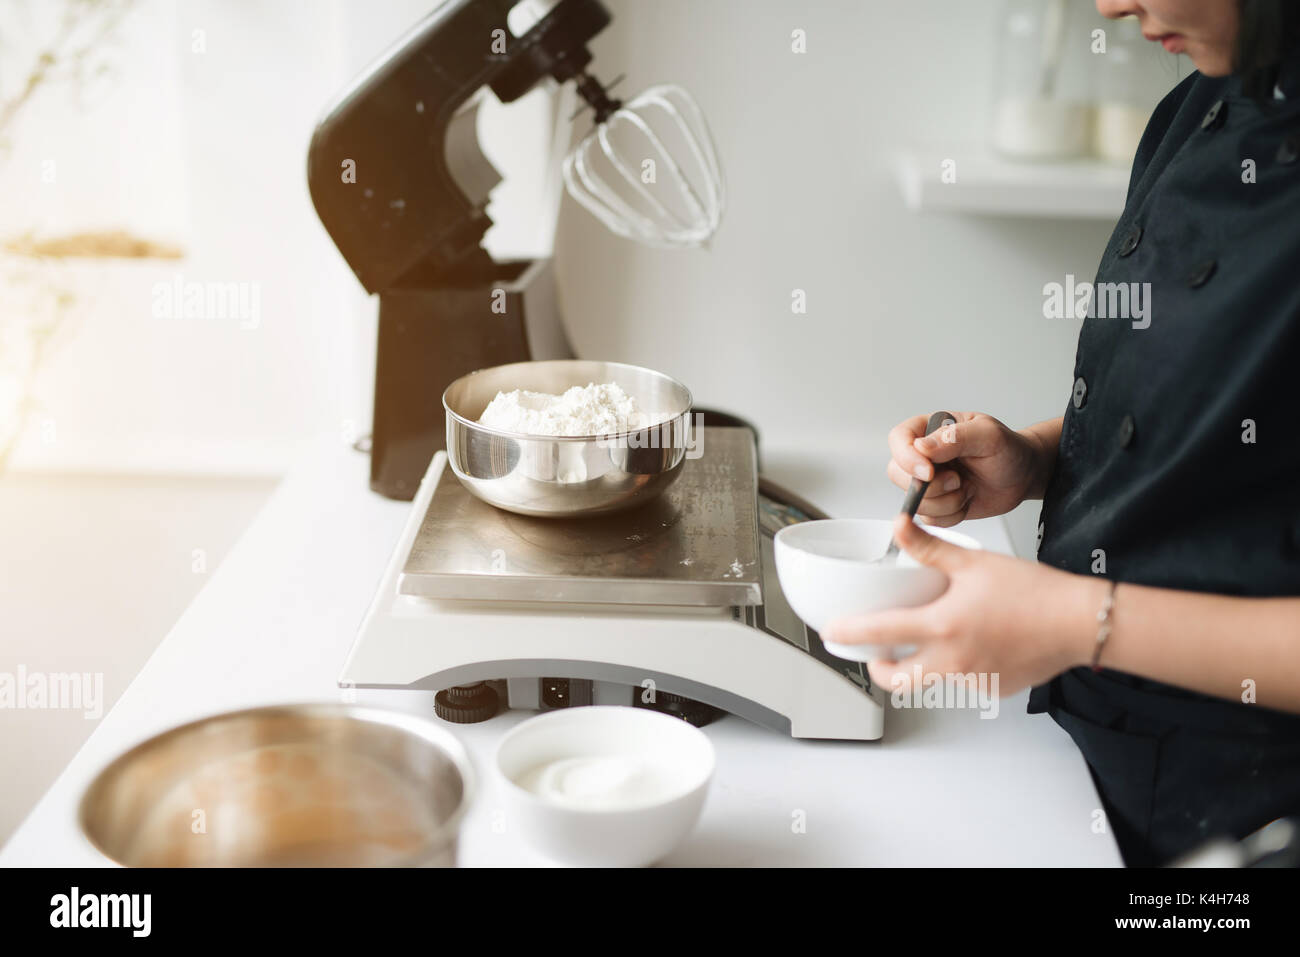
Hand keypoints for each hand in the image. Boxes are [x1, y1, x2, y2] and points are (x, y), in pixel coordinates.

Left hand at [826, 516, 1105, 696]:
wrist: (1080, 622)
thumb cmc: (1034, 592)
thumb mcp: (975, 563)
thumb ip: (931, 548)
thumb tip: (899, 527)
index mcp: (943, 627)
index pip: (880, 634)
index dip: (849, 634)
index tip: (832, 632)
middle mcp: (953, 661)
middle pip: (898, 681)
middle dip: (880, 669)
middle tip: (877, 654)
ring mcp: (974, 681)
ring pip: (932, 682)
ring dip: (923, 666)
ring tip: (934, 640)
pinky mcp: (994, 690)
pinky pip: (965, 683)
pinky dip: (959, 668)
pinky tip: (975, 646)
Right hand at [886, 412, 1051, 526]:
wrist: (1023, 476)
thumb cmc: (1008, 450)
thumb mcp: (989, 435)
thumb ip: (956, 437)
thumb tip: (921, 447)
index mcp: (929, 429)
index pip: (899, 439)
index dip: (907, 458)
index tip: (929, 472)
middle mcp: (923, 455)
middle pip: (898, 474)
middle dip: (930, 486)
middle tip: (958, 481)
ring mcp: (927, 481)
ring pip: (914, 500)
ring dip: (945, 502)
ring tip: (967, 488)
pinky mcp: (935, 504)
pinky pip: (929, 519)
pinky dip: (951, 515)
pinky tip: (966, 500)